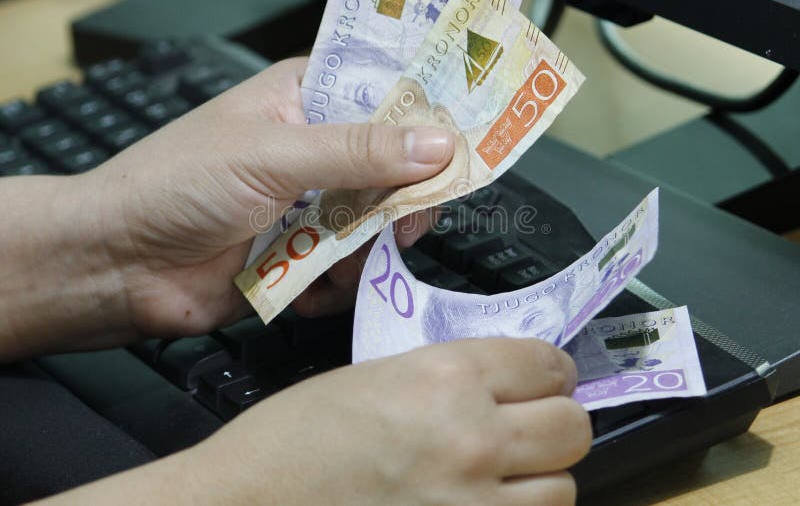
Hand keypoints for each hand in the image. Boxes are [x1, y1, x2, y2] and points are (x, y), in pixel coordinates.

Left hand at [90, 57, 453, 339]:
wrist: (118, 266)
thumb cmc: (173, 186)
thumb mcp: (272, 156)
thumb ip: (358, 151)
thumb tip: (437, 144)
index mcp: (307, 98)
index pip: (390, 93)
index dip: (430, 115)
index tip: (465, 141)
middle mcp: (317, 149)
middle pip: (399, 167)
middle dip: (403, 200)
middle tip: (401, 220)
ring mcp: (313, 205)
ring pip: (382, 224)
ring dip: (365, 250)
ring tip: (330, 260)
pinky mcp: (305, 256)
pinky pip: (354, 270)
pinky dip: (337, 284)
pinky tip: (304, 285)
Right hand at [184, 338, 590, 505]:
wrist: (248, 502)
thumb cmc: (297, 434)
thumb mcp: (379, 378)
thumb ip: (452, 379)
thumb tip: (507, 388)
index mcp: (447, 377)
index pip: (548, 364)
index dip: (549, 372)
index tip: (541, 382)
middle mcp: (474, 438)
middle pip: (573, 427)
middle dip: (553, 424)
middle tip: (524, 430)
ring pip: (563, 490)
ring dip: (537, 481)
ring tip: (499, 480)